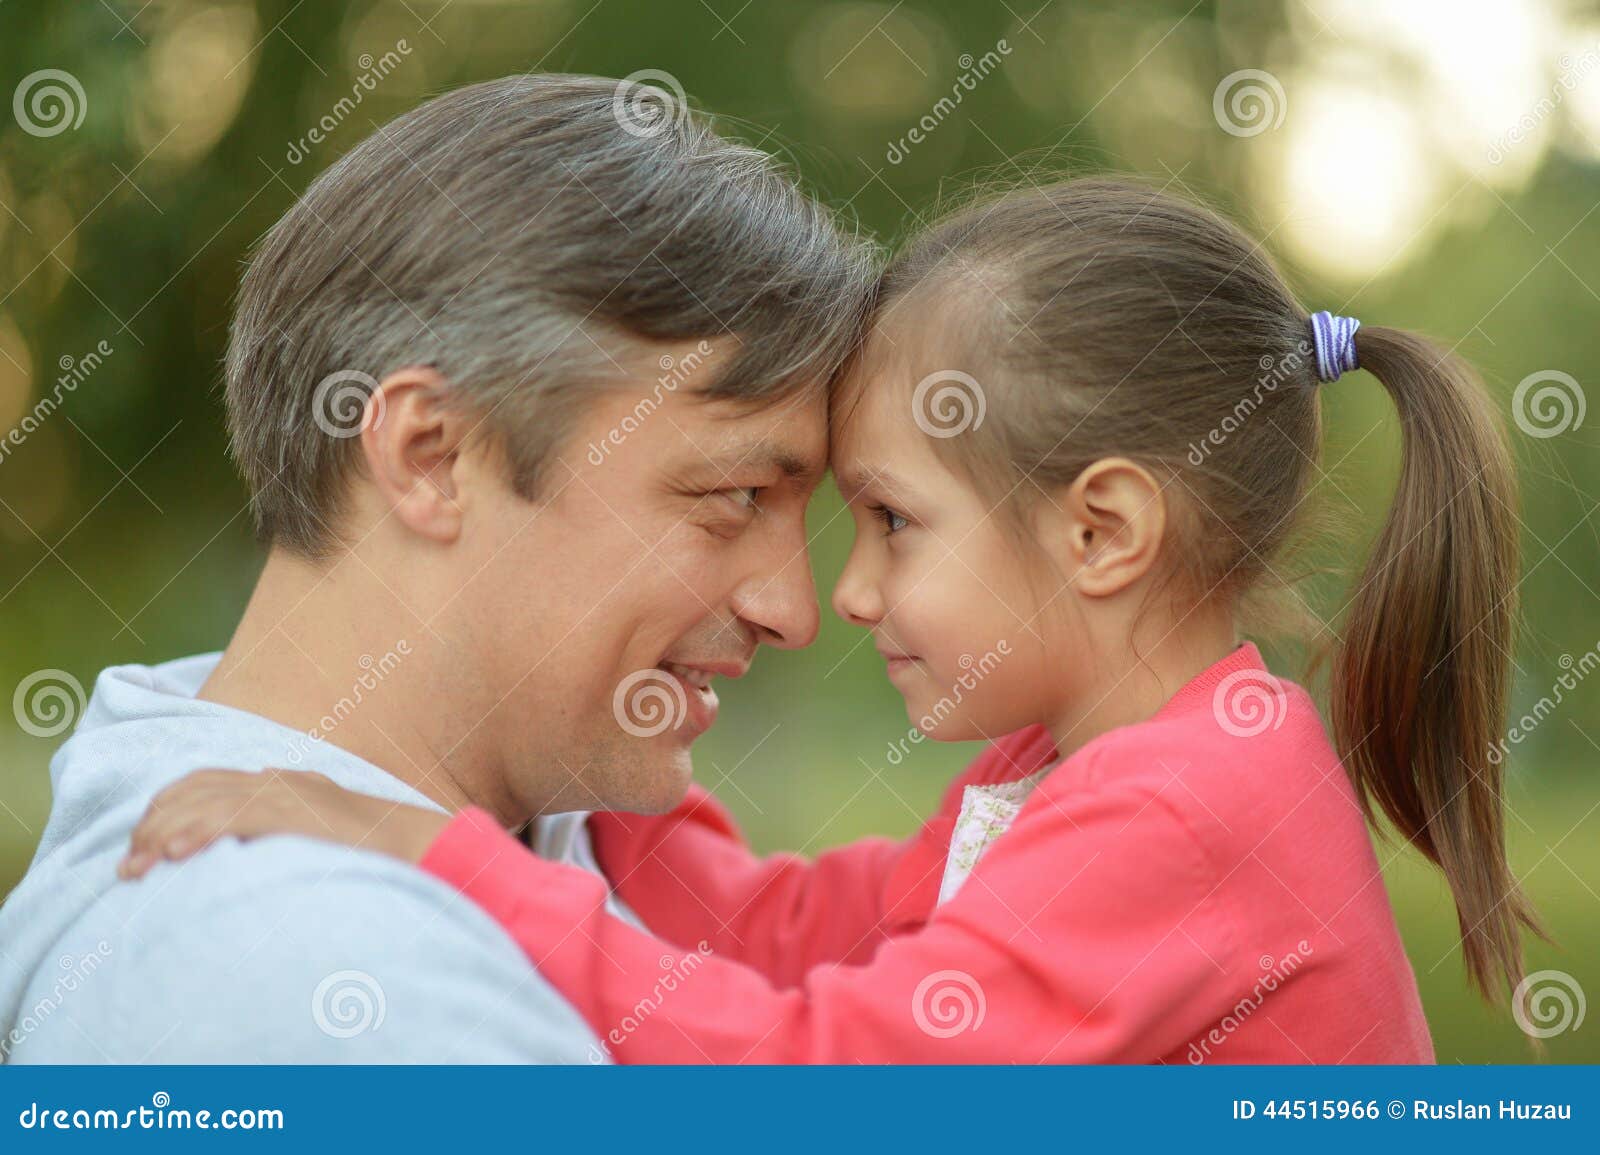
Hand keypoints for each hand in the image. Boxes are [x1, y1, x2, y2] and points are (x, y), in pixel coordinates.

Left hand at [117, 767, 451, 879]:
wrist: (426, 846)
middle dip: (153, 826)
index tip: (142, 847)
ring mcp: (290, 793)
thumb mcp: (321, 833)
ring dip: (164, 834)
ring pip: (206, 801)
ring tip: (138, 867)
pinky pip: (237, 816)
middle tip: (129, 868)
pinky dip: (201, 831)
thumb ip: (285, 831)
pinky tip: (176, 855)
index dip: (165, 810)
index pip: (204, 782)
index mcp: (282, 782)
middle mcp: (279, 780)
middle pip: (196, 789)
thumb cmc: (376, 851)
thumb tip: (245, 850)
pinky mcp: (299, 812)